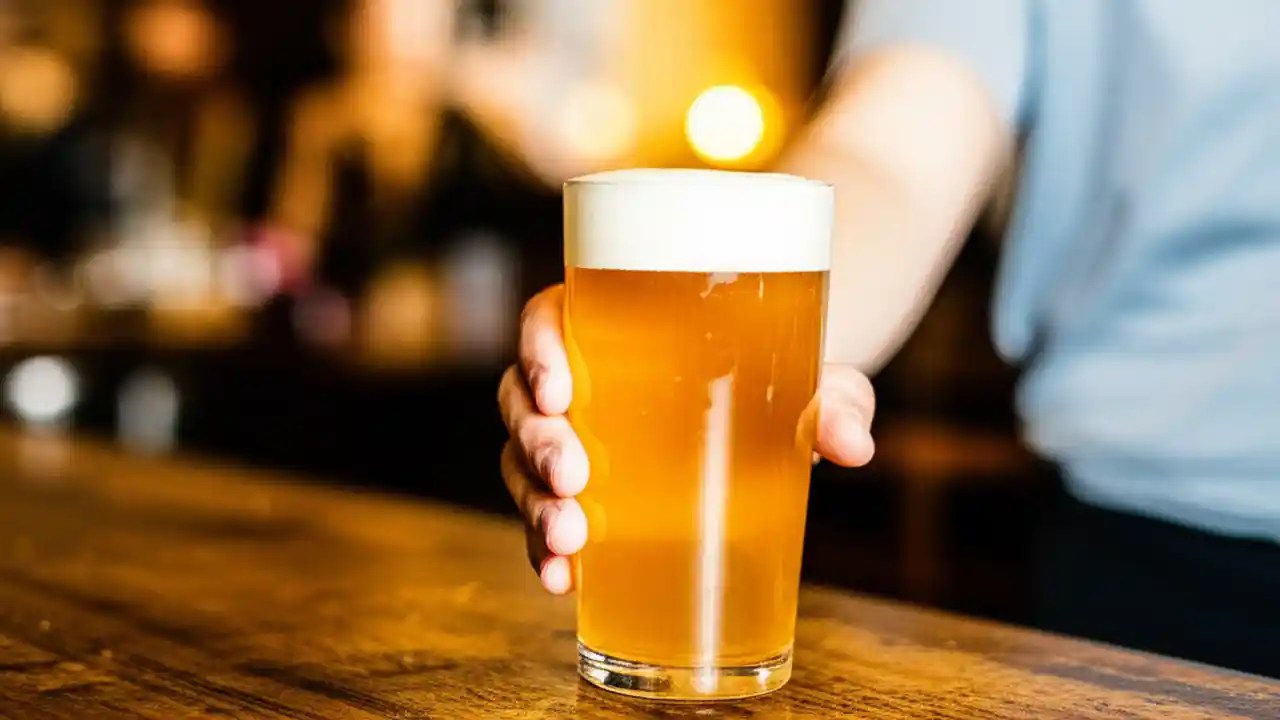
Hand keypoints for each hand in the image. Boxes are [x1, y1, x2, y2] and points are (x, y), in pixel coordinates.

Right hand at [498, 284, 875, 594]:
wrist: (783, 416)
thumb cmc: (784, 377)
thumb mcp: (814, 379)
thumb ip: (836, 400)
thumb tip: (853, 444)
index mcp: (613, 324)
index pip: (547, 320)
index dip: (537, 351)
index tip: (558, 389)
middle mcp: (580, 381)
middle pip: (525, 402)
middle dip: (538, 445)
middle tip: (572, 478)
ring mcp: (577, 442)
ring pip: (523, 464)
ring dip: (533, 504)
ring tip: (569, 540)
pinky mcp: (587, 499)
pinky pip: (545, 518)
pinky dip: (545, 550)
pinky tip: (560, 578)